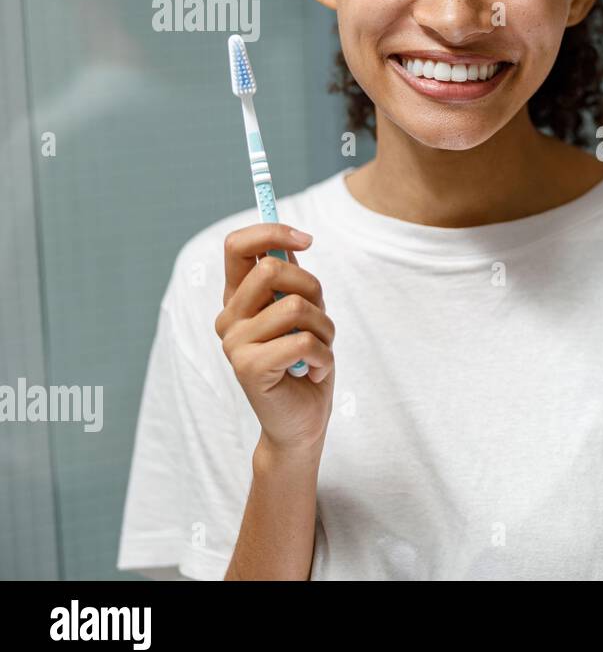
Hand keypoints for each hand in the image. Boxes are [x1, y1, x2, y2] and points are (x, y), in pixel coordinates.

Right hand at [214, 224, 335, 453]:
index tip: (307, 240)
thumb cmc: (305, 362)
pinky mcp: (247, 367)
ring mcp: (233, 342)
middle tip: (319, 319)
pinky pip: (303, 342)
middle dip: (312, 288)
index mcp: (238, 298)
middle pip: (272, 268)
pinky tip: (315, 371)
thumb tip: (294, 240)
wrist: (301, 421)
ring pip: (295, 306)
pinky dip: (324, 355)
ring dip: (324, 329)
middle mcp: (228, 317)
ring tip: (318, 351)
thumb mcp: (304, 314)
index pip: (237, 246)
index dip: (272, 231)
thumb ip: (293, 281)